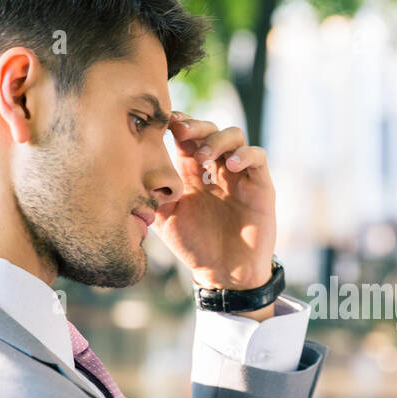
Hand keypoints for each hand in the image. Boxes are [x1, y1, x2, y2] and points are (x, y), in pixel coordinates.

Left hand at [154, 111, 275, 293]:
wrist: (224, 273)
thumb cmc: (194, 247)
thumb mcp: (166, 219)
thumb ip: (153, 193)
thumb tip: (136, 168)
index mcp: (193, 173)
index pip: (186, 138)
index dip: (177, 125)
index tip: (163, 123)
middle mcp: (216, 169)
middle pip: (210, 129)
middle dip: (195, 126)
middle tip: (180, 131)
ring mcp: (239, 175)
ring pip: (235, 136)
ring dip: (217, 138)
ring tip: (204, 155)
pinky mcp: (260, 186)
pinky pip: (258, 157)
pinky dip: (245, 154)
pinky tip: (230, 166)